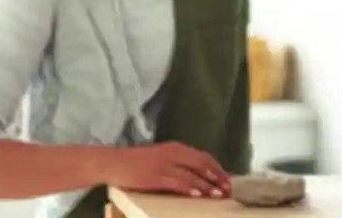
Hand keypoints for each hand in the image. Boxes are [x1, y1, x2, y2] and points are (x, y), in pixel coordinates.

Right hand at [108, 141, 230, 198]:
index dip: (218, 168)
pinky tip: (199, 194)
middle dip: (217, 177)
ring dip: (208, 185)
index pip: (203, 156)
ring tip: (219, 194)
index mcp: (175, 148)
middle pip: (202, 164)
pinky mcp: (156, 176)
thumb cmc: (136, 162)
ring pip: (192, 175)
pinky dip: (190, 187)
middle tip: (229, 189)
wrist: (113, 162)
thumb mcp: (160, 157)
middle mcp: (172, 153)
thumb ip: (177, 163)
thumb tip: (198, 176)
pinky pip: (177, 182)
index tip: (228, 180)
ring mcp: (164, 165)